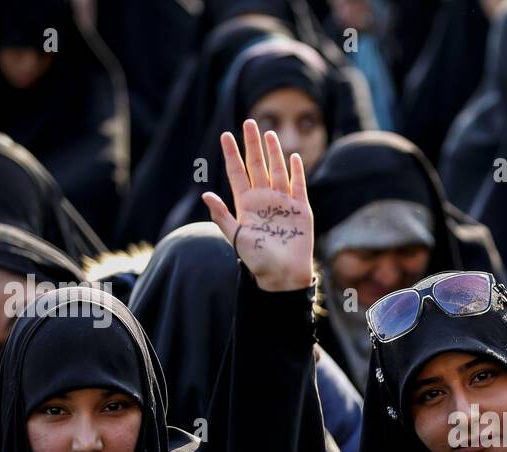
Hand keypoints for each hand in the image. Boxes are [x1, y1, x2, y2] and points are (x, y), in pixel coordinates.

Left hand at [202, 118, 313, 292]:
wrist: (283, 275)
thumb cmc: (257, 260)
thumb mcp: (235, 237)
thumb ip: (222, 216)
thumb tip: (205, 194)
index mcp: (246, 204)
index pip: (237, 172)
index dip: (231, 154)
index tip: (225, 135)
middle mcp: (264, 199)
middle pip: (257, 165)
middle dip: (252, 144)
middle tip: (249, 121)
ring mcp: (283, 202)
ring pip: (277, 170)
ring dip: (273, 152)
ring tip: (269, 133)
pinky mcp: (301, 209)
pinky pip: (299, 186)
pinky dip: (296, 171)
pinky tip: (293, 157)